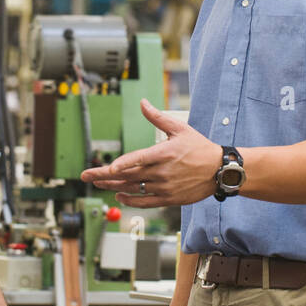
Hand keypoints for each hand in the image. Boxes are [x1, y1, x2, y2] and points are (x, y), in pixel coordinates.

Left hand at [79, 99, 220, 206]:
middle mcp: (162, 172)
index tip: (106, 169)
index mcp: (163, 153)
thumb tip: (143, 103)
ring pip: (134, 189)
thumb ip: (158, 118)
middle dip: (104, 176)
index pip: (137, 159)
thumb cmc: (199, 148)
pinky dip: (131, 200)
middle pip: (128, 176)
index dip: (121, 165)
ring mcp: (165, 187)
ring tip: (98, 184)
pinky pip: (145, 202)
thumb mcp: (179, 129)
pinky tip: (119, 197)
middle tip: (86, 176)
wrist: (219, 170)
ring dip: (113, 187)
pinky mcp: (169, 198)